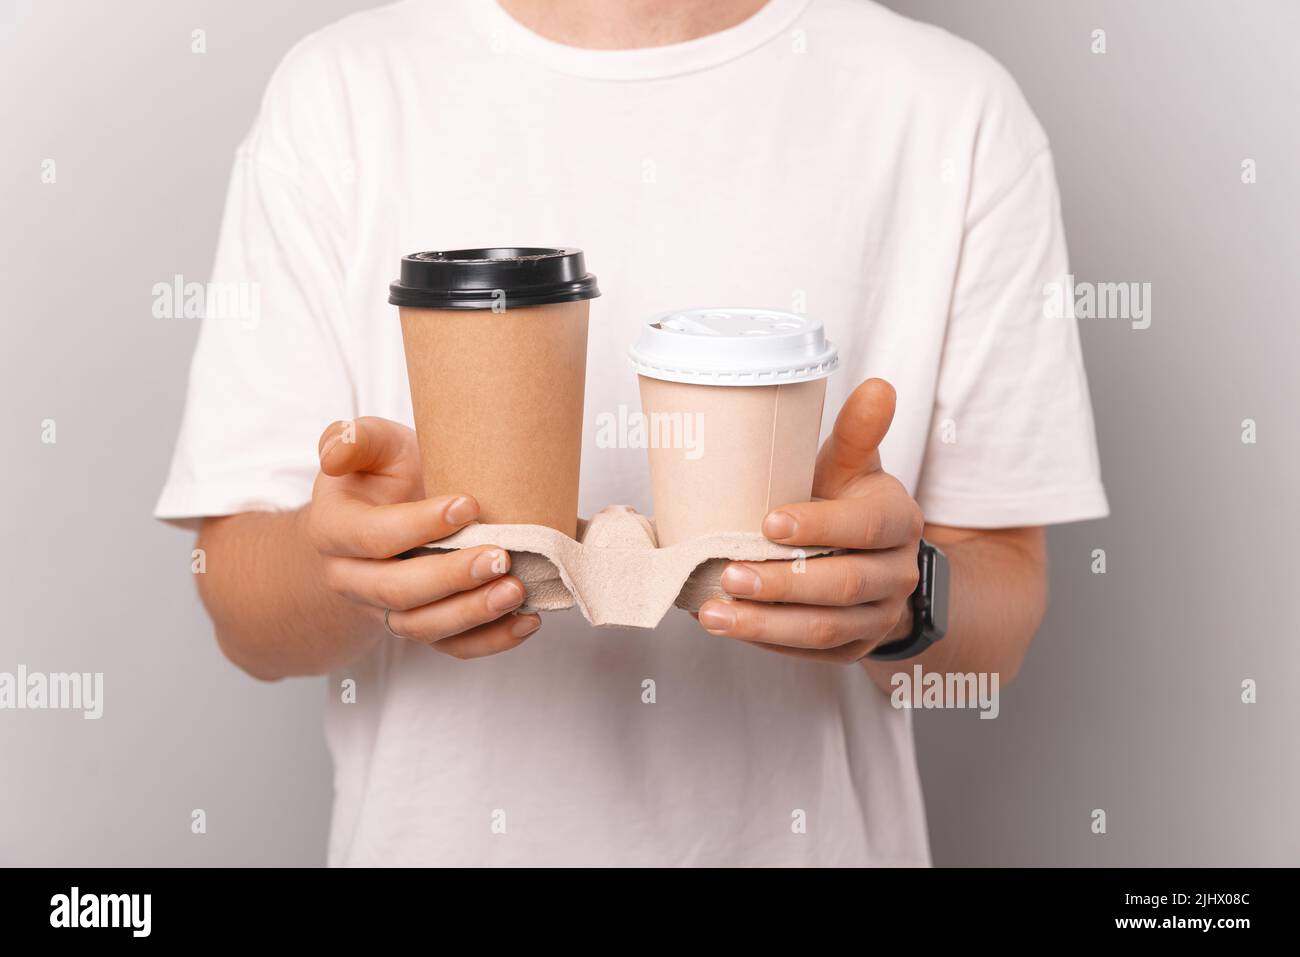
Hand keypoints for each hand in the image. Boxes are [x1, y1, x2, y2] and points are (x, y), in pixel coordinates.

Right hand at [305, 416, 539, 658]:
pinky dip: (490, 640)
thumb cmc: (385, 475)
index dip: (419, 525)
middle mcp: (351, 578)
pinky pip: (450, 645)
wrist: (385, 514)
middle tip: (500, 557)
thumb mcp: (372, 445)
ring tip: (516, 591)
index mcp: (333, 529)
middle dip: (450, 578)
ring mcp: (385, 609)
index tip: (469, 504)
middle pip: (396, 591)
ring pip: (422, 626)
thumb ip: (355, 439)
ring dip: (472, 614)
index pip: (372, 536)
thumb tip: (334, 453)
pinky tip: (526, 621)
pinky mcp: (420, 625)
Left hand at [696, 379, 922, 663]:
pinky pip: (810, 653)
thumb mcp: (853, 465)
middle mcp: (897, 573)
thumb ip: (857, 432)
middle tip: (726, 573)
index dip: (818, 527)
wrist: (874, 559)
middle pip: (841, 585)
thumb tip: (876, 386)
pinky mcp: (853, 648)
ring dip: (765, 624)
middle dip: (781, 584)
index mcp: (898, 520)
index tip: (767, 522)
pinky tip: (728, 627)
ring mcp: (878, 616)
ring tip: (712, 614)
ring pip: (823, 628)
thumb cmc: (847, 499)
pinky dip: (767, 642)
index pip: (864, 528)